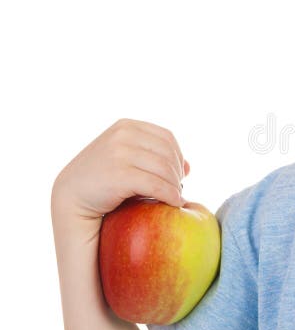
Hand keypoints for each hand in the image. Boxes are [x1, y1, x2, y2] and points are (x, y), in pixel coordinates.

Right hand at [52, 118, 190, 226]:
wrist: (71, 198)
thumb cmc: (102, 181)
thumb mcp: (127, 160)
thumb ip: (154, 157)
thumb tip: (189, 167)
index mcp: (126, 126)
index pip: (167, 137)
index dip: (177, 156)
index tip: (178, 174)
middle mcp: (123, 134)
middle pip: (168, 153)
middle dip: (176, 173)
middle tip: (177, 189)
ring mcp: (119, 152)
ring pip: (164, 169)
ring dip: (175, 186)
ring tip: (176, 198)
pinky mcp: (119, 174)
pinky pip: (157, 185)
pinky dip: (170, 195)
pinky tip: (174, 203)